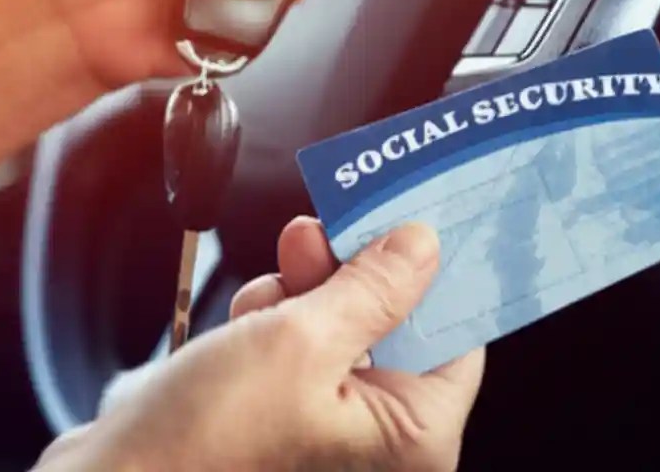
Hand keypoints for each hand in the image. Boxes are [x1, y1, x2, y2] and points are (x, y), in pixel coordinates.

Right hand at [34, 221, 484, 470]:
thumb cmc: (204, 443)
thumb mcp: (302, 341)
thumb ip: (373, 287)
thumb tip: (423, 246)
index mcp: (410, 437)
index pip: (455, 336)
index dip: (433, 272)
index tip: (416, 217)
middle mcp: (378, 440)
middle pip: (397, 324)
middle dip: (355, 272)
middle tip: (330, 225)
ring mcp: (329, 427)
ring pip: (344, 325)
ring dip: (307, 291)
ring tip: (274, 283)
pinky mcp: (285, 412)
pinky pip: (303, 344)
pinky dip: (278, 319)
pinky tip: (249, 318)